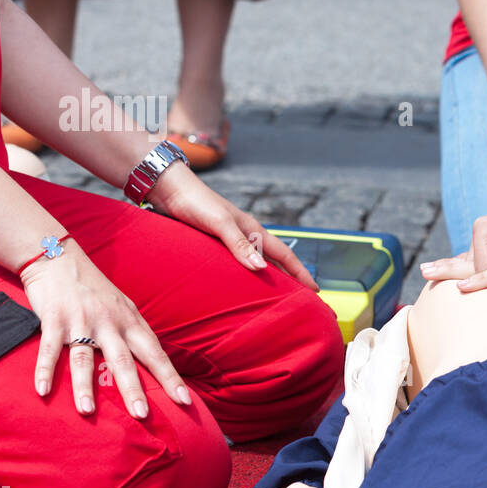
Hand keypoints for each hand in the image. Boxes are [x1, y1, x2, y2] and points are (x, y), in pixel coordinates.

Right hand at [21, 241, 189, 416]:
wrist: (59, 259)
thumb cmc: (96, 290)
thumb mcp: (124, 308)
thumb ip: (136, 335)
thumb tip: (156, 365)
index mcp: (131, 322)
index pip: (156, 354)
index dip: (171, 378)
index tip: (185, 401)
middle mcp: (109, 323)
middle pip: (124, 360)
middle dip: (133, 389)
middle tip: (142, 415)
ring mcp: (81, 321)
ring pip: (84, 359)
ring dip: (85, 387)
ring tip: (88, 412)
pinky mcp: (53, 320)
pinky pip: (48, 350)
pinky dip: (45, 371)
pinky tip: (42, 391)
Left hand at [147, 165, 317, 289]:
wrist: (170, 189)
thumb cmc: (196, 203)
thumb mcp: (220, 224)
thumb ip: (239, 245)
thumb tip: (262, 268)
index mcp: (253, 230)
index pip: (285, 255)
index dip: (300, 272)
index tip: (316, 289)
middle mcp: (246, 235)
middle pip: (276, 259)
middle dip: (291, 277)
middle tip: (302, 298)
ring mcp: (232, 239)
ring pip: (258, 261)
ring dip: (270, 276)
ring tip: (277, 296)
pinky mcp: (216, 243)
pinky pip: (240, 262)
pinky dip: (248, 274)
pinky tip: (244, 284)